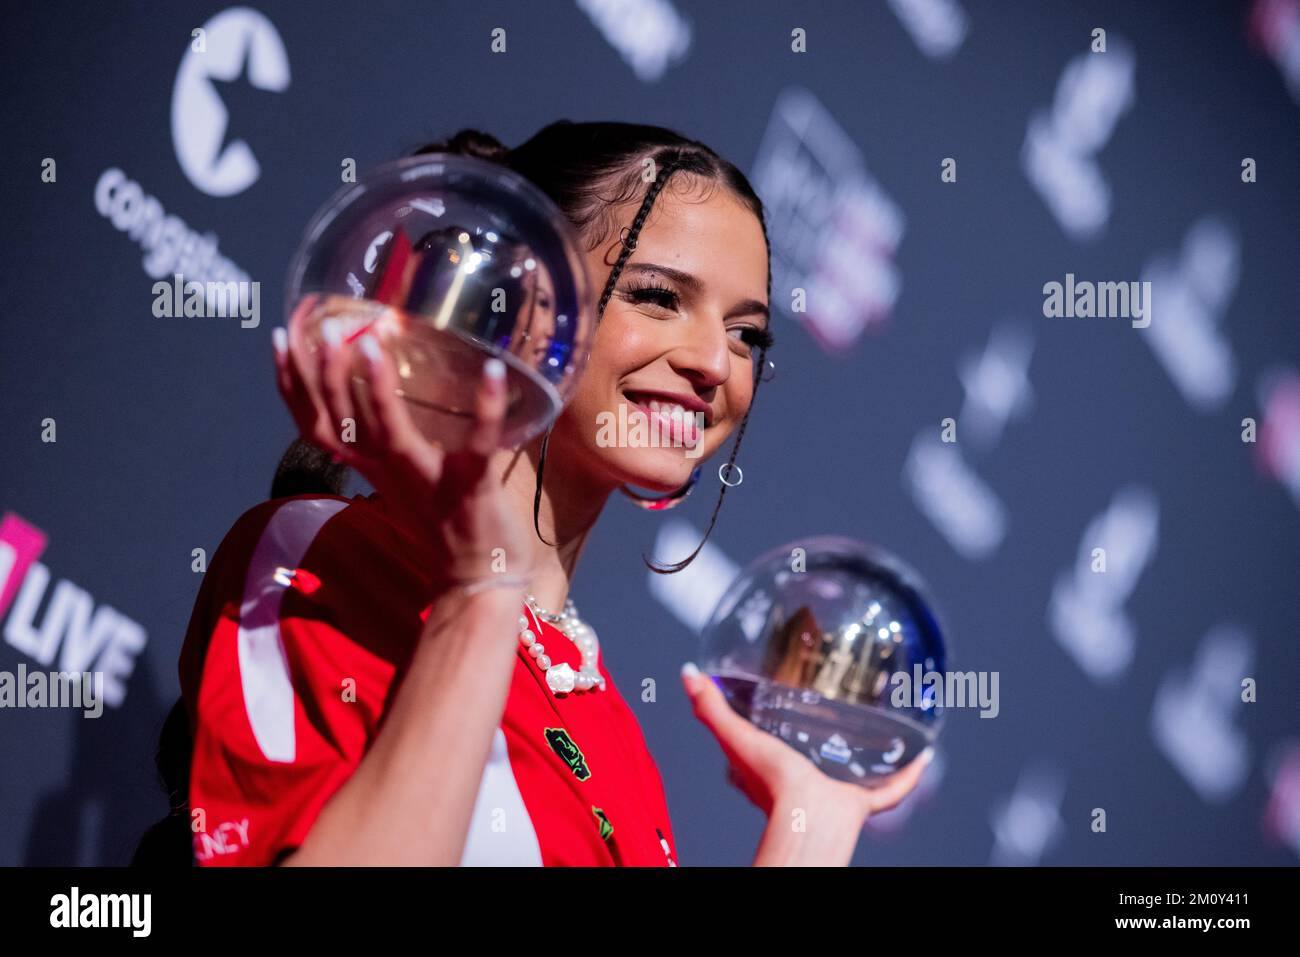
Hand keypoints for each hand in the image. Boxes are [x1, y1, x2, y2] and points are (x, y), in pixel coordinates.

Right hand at [272, 296, 535, 592]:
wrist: (478, 580)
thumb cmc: (446, 524)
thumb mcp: (407, 477)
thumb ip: (394, 439)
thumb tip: (390, 385)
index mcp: (372, 468)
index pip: (317, 424)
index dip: (294, 385)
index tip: (283, 338)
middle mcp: (389, 473)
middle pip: (341, 423)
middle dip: (326, 374)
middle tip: (324, 328)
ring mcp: (429, 481)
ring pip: (390, 433)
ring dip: (376, 388)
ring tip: (371, 342)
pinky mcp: (472, 487)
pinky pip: (478, 446)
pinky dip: (487, 411)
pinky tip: (495, 373)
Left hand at [681, 662, 932, 864]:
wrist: (808, 816)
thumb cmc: (771, 783)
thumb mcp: (734, 736)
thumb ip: (709, 707)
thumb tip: (688, 673)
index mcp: (768, 769)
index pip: (760, 747)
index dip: (760, 727)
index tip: (770, 703)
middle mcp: (800, 782)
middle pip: (808, 755)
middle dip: (817, 735)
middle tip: (832, 705)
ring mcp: (833, 791)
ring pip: (851, 771)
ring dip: (865, 753)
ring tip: (879, 723)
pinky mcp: (861, 801)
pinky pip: (889, 788)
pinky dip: (906, 774)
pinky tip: (922, 754)